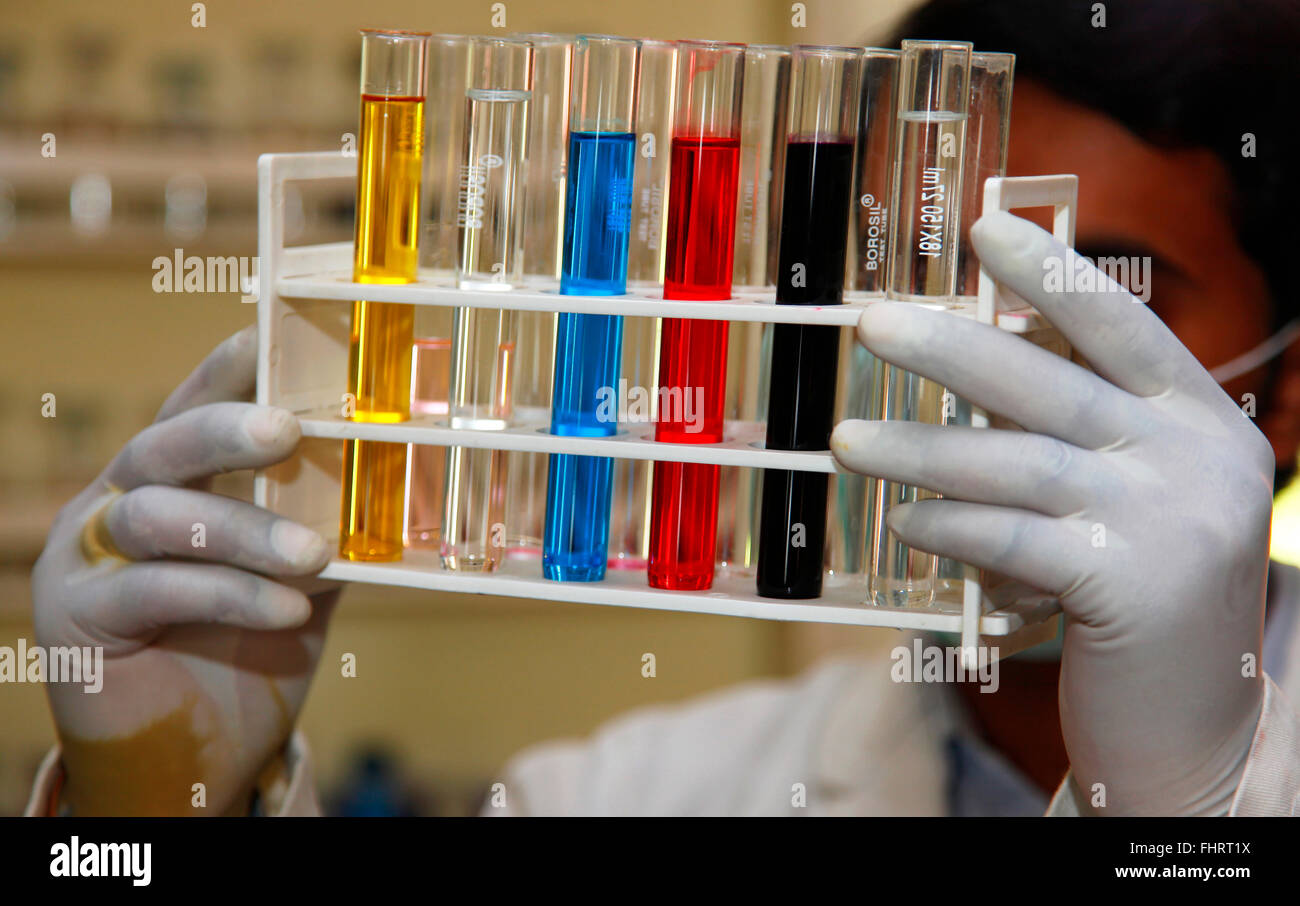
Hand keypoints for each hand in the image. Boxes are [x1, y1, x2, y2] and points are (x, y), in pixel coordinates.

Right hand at [33, 325, 336, 814]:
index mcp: (174, 479)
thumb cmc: (248, 653)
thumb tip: (398, 478)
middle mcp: (121, 501)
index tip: (273, 331)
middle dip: (227, 430)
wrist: (197, 754)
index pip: (196, 405)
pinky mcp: (79, 616)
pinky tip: (288, 609)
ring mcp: (89, 555)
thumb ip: (327, 525)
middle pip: (164, 443)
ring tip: (314, 554)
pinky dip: (229, 595)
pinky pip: (155, 591)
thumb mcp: (300, 579)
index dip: (229, 368)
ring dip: (245, 531)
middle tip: (289, 427)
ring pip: (160, 517)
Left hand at [831, 212, 1270, 814]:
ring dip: (919, 449)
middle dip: (952, 349)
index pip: (1122, 325)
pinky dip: (948, 525)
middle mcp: (1199, 459)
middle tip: (870, 324)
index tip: (983, 228)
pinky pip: (1013, 538)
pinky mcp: (1132, 585)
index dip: (1051, 272)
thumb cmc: (1145, 599)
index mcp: (1203, 421)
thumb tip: (973, 360)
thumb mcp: (1134, 500)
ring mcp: (1173, 521)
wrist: (1198, 727)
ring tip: (844, 442)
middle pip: (1054, 383)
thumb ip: (1075, 433)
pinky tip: (901, 520)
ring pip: (1019, 463)